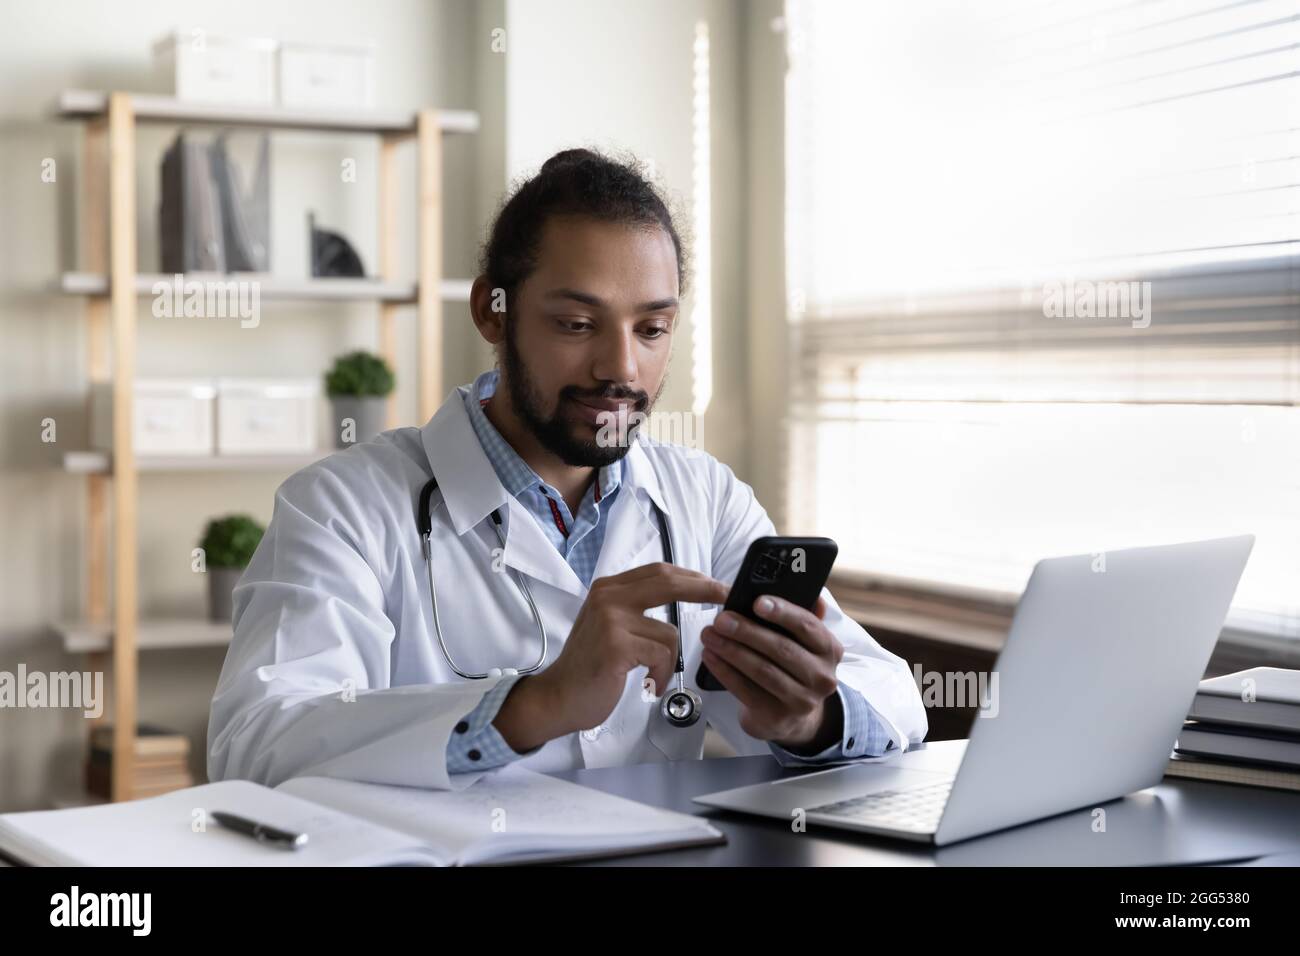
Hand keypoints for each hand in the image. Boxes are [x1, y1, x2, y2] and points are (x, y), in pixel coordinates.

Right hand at [502, 563, 729, 745]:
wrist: (558, 697)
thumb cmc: (590, 667)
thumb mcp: (610, 625)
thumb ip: (637, 606)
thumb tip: (683, 592)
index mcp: (608, 589)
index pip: (658, 571)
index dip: (691, 576)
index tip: (716, 584)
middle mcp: (608, 597)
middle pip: (668, 582)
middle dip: (704, 589)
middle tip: (727, 596)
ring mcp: (611, 619)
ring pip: (670, 631)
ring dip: (669, 661)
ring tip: (654, 676)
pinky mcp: (616, 644)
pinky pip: (662, 655)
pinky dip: (662, 674)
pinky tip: (649, 684)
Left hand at [699, 594, 844, 751]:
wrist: (795, 717)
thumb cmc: (794, 668)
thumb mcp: (805, 644)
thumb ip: (803, 617)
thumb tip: (802, 589)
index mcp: (829, 650)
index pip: (808, 626)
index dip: (783, 612)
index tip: (757, 602)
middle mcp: (822, 677)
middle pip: (782, 649)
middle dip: (747, 631)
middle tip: (721, 619)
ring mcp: (802, 701)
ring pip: (763, 671)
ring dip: (732, 651)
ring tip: (710, 636)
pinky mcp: (777, 717)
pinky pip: (746, 690)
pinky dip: (725, 672)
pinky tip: (711, 657)